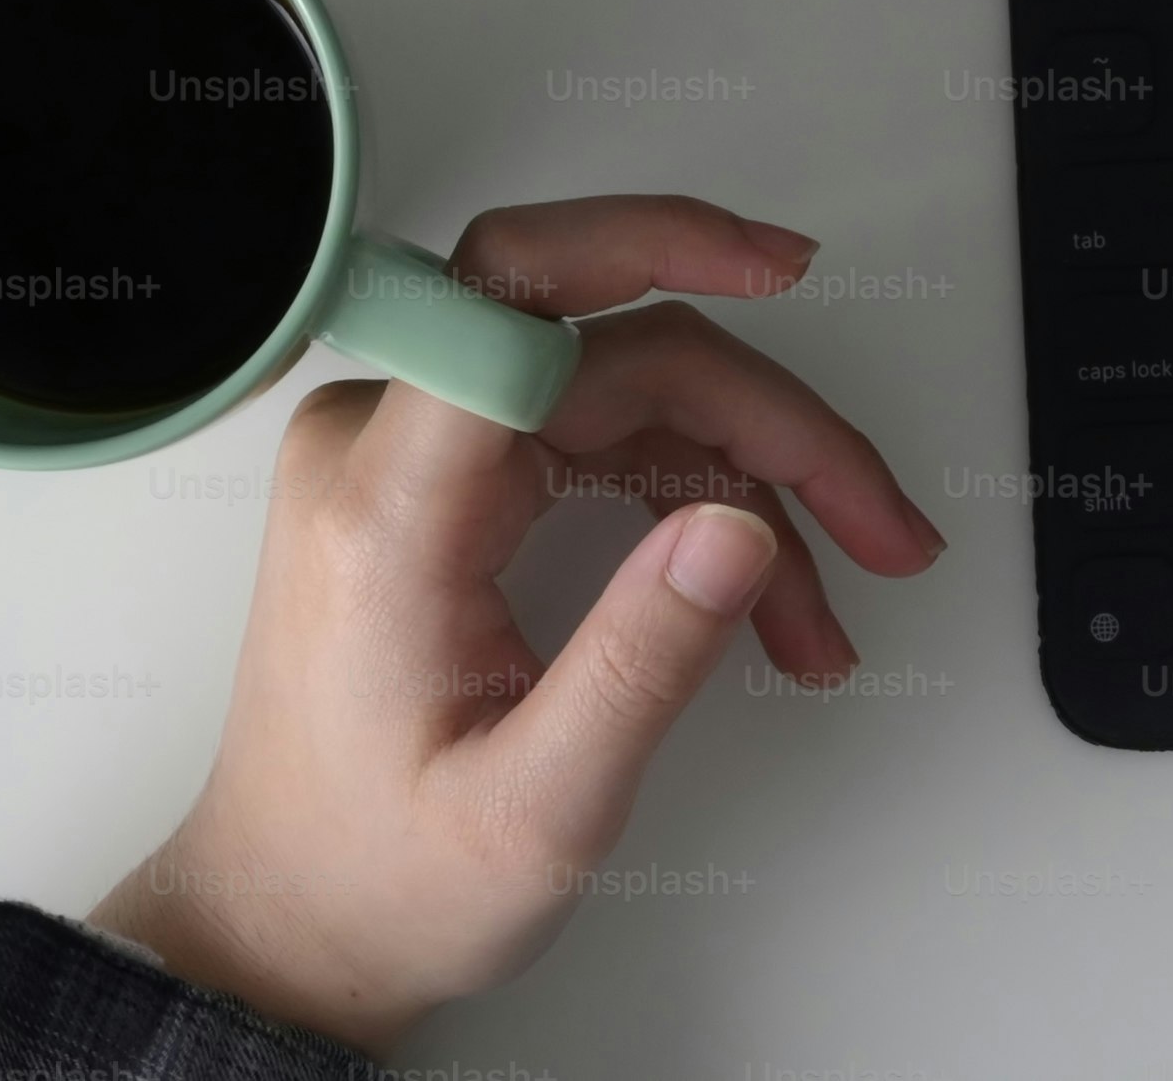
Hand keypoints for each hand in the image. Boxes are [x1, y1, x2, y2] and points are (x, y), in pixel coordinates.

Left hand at [87, 194, 950, 1045]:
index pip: (518, 297)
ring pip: (629, 392)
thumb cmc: (380, 879)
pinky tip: (772, 602)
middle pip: (616, 349)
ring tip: (837, 611)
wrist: (287, 927)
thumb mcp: (534, 812)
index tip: (779, 267)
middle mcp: (385, 448)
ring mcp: (413, 456)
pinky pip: (602, 439)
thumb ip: (641, 664)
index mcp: (386, 508)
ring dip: (756, 481)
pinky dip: (700, 505)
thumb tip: (744, 529)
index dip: (653, 244)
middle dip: (773, 427)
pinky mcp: (444, 482)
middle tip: (885, 531)